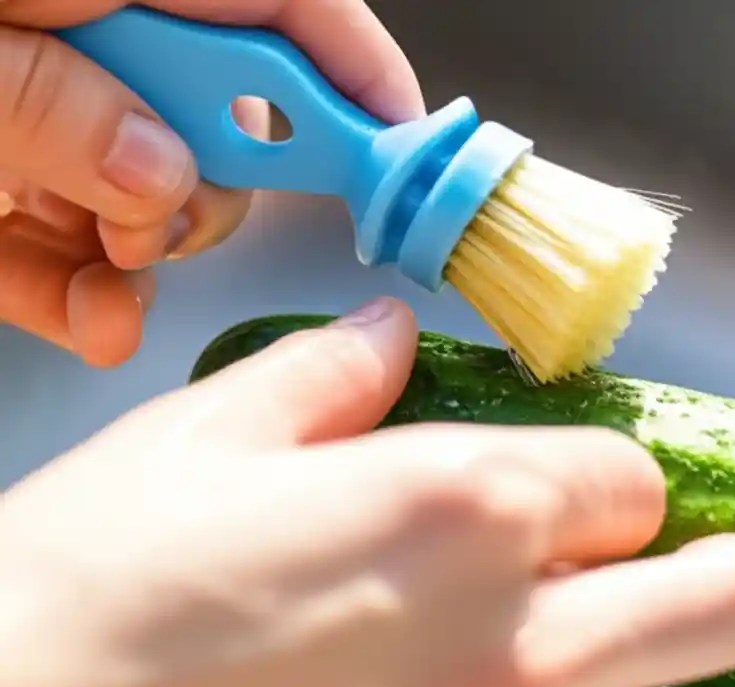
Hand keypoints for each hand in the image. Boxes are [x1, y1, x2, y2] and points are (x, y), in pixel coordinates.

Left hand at [0, 1, 424, 366]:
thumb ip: (62, 106)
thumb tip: (158, 177)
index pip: (288, 9)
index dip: (361, 76)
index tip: (401, 160)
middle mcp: (95, 35)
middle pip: (226, 117)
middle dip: (212, 194)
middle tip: (163, 223)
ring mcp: (49, 106)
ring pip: (154, 193)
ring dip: (142, 256)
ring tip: (104, 270)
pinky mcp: (2, 168)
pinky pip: (65, 236)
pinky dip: (75, 288)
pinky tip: (84, 314)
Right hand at [0, 297, 734, 686]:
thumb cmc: (84, 602)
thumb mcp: (199, 444)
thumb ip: (327, 381)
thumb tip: (388, 343)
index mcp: (464, 507)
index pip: (639, 477)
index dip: (597, 476)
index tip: (548, 484)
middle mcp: (516, 639)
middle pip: (734, 601)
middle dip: (707, 572)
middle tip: (636, 570)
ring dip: (613, 671)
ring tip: (505, 659)